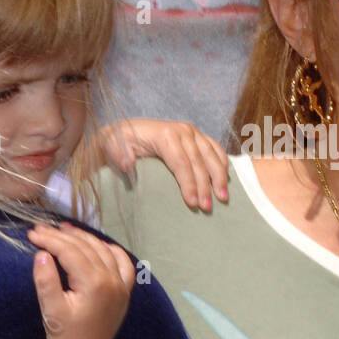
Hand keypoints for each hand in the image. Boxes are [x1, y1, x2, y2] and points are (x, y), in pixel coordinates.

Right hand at [27, 221, 135, 338]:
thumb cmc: (63, 337)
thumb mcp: (51, 311)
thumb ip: (46, 282)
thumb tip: (42, 254)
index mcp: (95, 284)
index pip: (71, 251)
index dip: (50, 239)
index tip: (31, 234)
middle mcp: (113, 281)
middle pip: (86, 248)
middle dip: (62, 236)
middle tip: (41, 230)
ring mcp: (121, 287)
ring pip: (104, 251)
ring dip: (85, 239)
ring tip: (64, 230)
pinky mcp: (124, 294)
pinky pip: (124, 265)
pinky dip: (111, 251)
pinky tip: (100, 245)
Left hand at [98, 119, 228, 209]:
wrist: (125, 131)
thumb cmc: (120, 143)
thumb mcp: (112, 147)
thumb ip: (119, 155)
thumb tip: (129, 165)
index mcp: (165, 135)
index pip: (182, 163)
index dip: (189, 184)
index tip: (193, 203)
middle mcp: (183, 131)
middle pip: (199, 162)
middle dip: (206, 186)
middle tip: (207, 207)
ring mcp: (192, 132)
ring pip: (212, 155)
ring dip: (219, 177)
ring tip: (223, 198)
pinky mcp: (198, 136)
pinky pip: (215, 149)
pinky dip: (222, 164)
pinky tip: (225, 181)